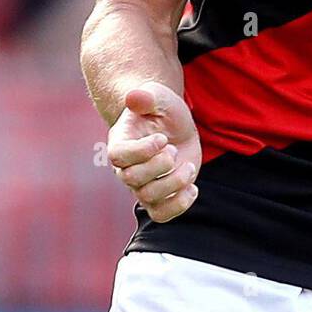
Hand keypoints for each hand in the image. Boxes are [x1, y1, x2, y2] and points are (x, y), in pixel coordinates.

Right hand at [107, 81, 202, 222]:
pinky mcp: (160, 197)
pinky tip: (193, 186)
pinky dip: (181, 203)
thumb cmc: (161, 109)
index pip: (118, 156)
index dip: (142, 150)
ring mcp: (142, 185)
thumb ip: (147, 97)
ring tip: (188, 165)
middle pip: (133, 180)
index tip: (163, 138)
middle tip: (174, 148)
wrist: (171, 125)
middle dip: (161, 165)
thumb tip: (133, 97)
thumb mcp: (158, 96)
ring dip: (175, 182)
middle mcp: (126, 168)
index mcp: (120, 142)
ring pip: (149, 199)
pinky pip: (162, 214)